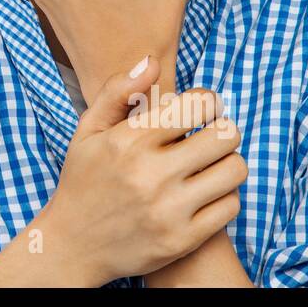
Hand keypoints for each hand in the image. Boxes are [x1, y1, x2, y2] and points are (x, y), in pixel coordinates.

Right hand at [38, 56, 245, 284]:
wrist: (72, 245)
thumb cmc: (83, 180)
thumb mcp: (88, 131)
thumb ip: (117, 91)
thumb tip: (151, 61)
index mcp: (129, 141)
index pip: (199, 104)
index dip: (207, 101)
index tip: (199, 110)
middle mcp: (151, 174)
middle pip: (226, 135)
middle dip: (221, 129)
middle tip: (209, 136)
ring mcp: (170, 210)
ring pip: (235, 169)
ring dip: (226, 162)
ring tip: (209, 164)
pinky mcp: (183, 240)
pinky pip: (231, 205)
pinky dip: (223, 196)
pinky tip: (204, 193)